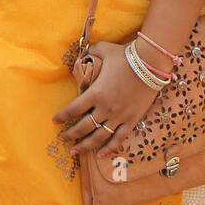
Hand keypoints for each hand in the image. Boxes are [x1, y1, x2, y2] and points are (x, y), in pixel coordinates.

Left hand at [52, 40, 156, 158]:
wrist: (150, 65)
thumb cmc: (125, 56)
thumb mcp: (103, 49)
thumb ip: (90, 51)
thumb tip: (83, 50)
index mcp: (95, 93)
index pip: (73, 109)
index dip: (62, 117)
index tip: (55, 121)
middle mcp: (105, 108)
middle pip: (84, 127)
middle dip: (71, 134)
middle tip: (62, 139)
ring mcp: (119, 116)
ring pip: (99, 137)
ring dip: (85, 145)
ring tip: (75, 151)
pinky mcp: (131, 120)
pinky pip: (119, 138)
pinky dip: (109, 148)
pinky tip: (100, 155)